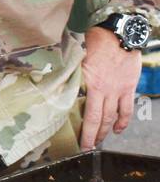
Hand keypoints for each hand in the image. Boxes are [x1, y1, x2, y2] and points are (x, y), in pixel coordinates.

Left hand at [80, 27, 141, 147]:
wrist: (119, 33)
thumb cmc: (94, 41)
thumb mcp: (76, 56)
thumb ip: (68, 72)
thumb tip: (52, 82)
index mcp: (89, 84)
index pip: (87, 115)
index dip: (85, 132)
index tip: (80, 144)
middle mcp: (104, 90)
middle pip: (99, 120)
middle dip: (94, 136)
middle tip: (88, 147)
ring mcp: (118, 90)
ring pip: (113, 117)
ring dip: (106, 131)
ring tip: (100, 141)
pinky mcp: (128, 87)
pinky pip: (127, 108)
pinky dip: (124, 121)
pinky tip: (119, 129)